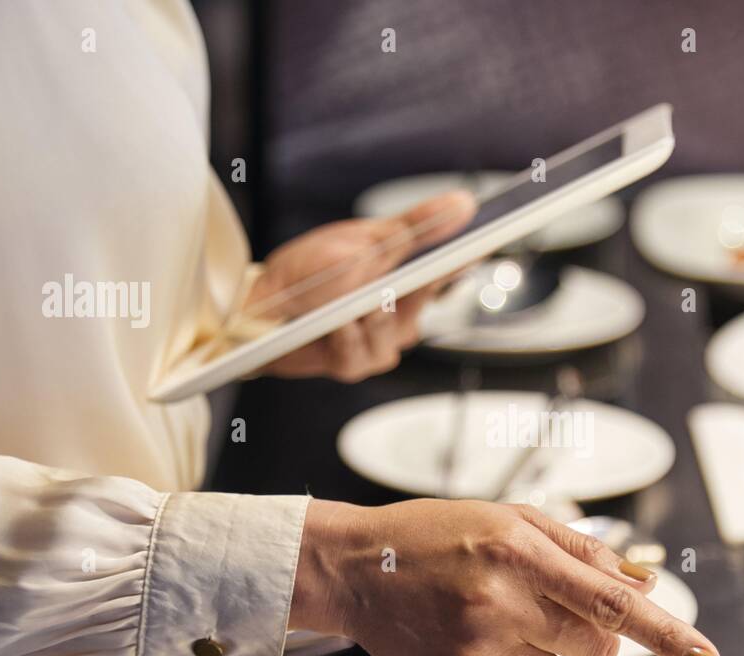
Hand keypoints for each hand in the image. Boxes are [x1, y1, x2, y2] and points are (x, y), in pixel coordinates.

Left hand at [247, 190, 475, 382]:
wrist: (257, 306)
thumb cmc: (310, 272)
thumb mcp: (366, 240)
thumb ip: (415, 227)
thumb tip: (463, 203)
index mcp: (408, 277)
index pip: (450, 264)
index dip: (469, 253)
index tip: (485, 239)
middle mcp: (401, 313)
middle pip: (424, 298)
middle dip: (405, 282)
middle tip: (392, 272)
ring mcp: (381, 341)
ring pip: (393, 329)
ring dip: (366, 313)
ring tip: (346, 304)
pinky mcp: (356, 364)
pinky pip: (362, 352)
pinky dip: (346, 335)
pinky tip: (334, 324)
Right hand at [289, 499, 722, 655]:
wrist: (356, 568)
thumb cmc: (436, 534)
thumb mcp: (511, 518)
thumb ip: (582, 549)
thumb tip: (646, 580)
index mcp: (520, 550)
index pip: (614, 601)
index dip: (668, 633)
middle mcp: (502, 601)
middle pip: (600, 648)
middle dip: (597, 638)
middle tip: (555, 613)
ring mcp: (478, 648)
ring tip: (520, 633)